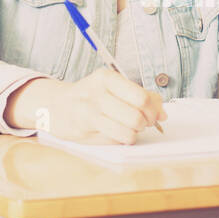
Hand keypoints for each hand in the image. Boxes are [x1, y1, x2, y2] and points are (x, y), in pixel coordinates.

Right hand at [33, 67, 166, 143]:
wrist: (55, 107)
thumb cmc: (89, 98)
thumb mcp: (112, 89)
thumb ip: (140, 96)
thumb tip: (163, 113)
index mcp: (107, 78)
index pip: (141, 96)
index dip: (153, 110)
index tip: (154, 115)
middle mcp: (97, 92)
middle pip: (137, 115)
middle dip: (145, 123)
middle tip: (142, 124)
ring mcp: (89, 111)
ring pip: (129, 130)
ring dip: (134, 133)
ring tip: (129, 129)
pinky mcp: (84, 128)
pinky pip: (117, 139)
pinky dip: (123, 139)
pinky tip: (117, 134)